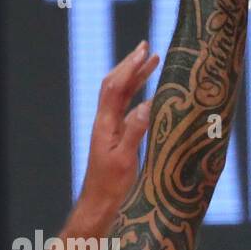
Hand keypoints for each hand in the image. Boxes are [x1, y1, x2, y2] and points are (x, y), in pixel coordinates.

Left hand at [79, 41, 159, 217]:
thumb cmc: (112, 185)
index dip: (130, 68)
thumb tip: (148, 104)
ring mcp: (109, 128)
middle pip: (114, 84)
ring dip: (134, 77)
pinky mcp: (114, 135)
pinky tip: (147, 92)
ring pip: (119, 94)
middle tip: (147, 48)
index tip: (145, 53)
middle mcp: (105, 121)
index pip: (116, 88)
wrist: (99, 202)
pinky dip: (136, 94)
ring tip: (151, 62)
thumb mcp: (126, 158)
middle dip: (130, 65)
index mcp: (106, 124)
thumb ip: (135, 131)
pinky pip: (125, 107)